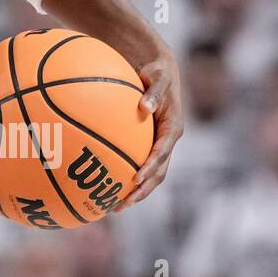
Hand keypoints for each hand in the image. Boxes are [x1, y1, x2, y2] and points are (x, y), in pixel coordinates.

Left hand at [115, 51, 183, 211]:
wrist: (160, 69)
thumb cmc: (158, 72)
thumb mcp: (158, 77)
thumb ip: (154, 92)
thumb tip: (145, 107)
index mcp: (173, 128)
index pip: (163, 154)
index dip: (151, 168)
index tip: (136, 179)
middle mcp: (167, 141)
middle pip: (157, 173)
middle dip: (141, 191)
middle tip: (121, 204)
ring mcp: (159, 144)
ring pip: (149, 174)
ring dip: (134, 192)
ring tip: (113, 207)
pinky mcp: (149, 143)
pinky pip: (137, 163)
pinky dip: (125, 175)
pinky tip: (105, 184)